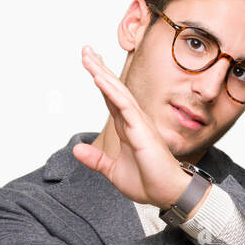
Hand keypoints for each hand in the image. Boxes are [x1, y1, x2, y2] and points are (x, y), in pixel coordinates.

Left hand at [70, 45, 187, 207]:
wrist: (168, 194)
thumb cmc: (149, 183)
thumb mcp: (113, 171)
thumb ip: (96, 160)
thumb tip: (76, 150)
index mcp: (127, 128)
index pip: (111, 98)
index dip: (100, 80)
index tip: (90, 63)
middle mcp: (134, 121)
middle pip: (113, 89)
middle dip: (99, 68)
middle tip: (86, 50)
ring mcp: (139, 123)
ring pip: (117, 92)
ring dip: (102, 73)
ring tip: (88, 57)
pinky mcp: (142, 130)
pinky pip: (124, 106)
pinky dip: (111, 91)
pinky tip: (99, 78)